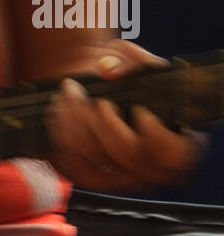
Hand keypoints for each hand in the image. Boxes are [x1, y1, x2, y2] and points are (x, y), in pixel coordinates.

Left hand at [46, 39, 208, 191]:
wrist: (92, 86)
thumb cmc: (120, 73)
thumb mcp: (129, 57)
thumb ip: (127, 59)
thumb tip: (108, 69)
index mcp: (175, 139)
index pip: (176, 154)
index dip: (158, 136)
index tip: (139, 110)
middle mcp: (151, 166)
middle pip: (128, 156)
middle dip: (102, 121)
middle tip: (90, 96)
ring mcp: (122, 177)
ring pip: (96, 162)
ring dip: (75, 125)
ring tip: (68, 95)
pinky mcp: (93, 179)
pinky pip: (74, 169)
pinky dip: (61, 139)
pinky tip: (58, 114)